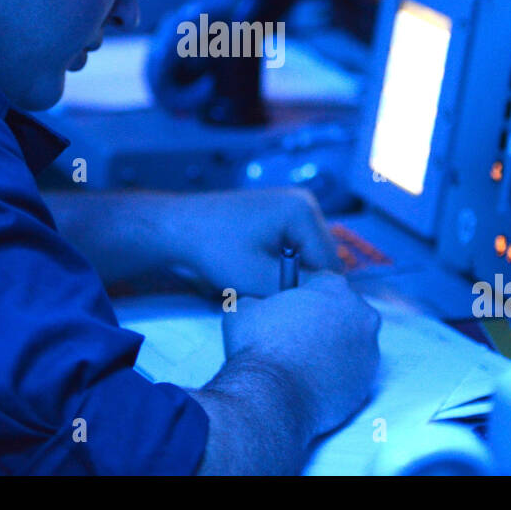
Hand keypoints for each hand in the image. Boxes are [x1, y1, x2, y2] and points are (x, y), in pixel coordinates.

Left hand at [159, 187, 342, 296]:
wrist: (180, 227)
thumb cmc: (214, 248)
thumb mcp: (258, 277)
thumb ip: (297, 290)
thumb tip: (326, 302)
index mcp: (303, 212)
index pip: (330, 264)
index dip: (313, 292)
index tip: (290, 307)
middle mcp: (305, 202)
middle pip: (322, 258)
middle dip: (302, 280)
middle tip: (272, 294)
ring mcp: (293, 205)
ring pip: (309, 255)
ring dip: (291, 273)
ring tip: (262, 280)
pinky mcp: (281, 213)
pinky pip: (296, 246)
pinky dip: (282, 263)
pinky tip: (259, 268)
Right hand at [222, 273, 380, 436]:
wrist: (272, 396)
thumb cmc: (259, 347)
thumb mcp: (244, 309)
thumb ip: (260, 301)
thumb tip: (259, 307)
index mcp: (335, 288)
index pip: (321, 282)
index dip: (302, 295)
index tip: (290, 310)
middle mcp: (361, 314)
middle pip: (342, 311)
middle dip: (323, 320)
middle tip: (297, 337)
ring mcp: (369, 350)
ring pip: (350, 343)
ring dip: (331, 348)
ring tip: (303, 363)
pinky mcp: (368, 382)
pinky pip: (351, 372)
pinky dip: (336, 374)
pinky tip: (312, 381)